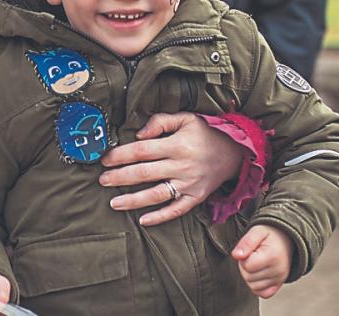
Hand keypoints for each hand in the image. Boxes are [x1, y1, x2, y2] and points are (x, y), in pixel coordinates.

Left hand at [99, 112, 244, 225]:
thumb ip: (160, 122)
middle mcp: (182, 166)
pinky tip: (143, 220)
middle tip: (102, 180)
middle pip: (145, 173)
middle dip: (121, 177)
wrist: (235, 152)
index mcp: (177, 145)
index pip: (142, 151)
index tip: (106, 159)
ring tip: (114, 203)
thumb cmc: (206, 133)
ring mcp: (189, 184)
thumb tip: (138, 134)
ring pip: (157, 195)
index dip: (121, 155)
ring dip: (134, 200)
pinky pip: (176, 210)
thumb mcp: (186, 118)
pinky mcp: (196, 197)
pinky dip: (160, 217)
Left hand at [232, 225, 291, 297]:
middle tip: (253, 255)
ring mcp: (279, 279)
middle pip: (248, 277)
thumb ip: (246, 242)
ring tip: (257, 263)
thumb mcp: (257, 231)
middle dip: (245, 266)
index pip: (247, 266)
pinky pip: (262, 293)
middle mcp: (278, 270)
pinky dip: (257, 286)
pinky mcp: (279, 285)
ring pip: (253, 286)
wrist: (286, 238)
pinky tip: (259, 274)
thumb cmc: (270, 235)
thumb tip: (236, 256)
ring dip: (250, 275)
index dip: (243, 257)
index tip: (250, 250)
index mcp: (272, 256)